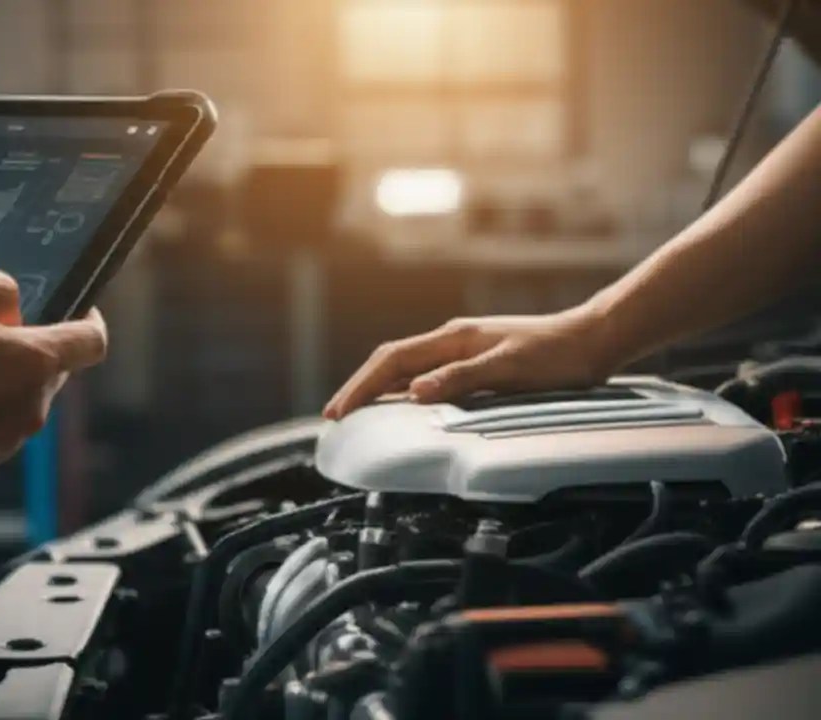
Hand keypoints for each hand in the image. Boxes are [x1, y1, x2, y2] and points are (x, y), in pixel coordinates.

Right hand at [324, 307, 615, 417]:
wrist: (594, 339)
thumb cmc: (558, 355)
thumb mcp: (510, 369)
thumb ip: (462, 379)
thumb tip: (416, 392)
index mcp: (454, 338)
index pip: (392, 361)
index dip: (362, 386)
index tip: (340, 412)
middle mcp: (452, 341)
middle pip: (391, 363)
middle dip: (360, 388)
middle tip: (335, 416)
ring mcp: (462, 351)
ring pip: (406, 370)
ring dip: (378, 390)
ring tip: (357, 414)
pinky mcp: (475, 363)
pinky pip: (426, 377)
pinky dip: (403, 392)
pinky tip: (401, 408)